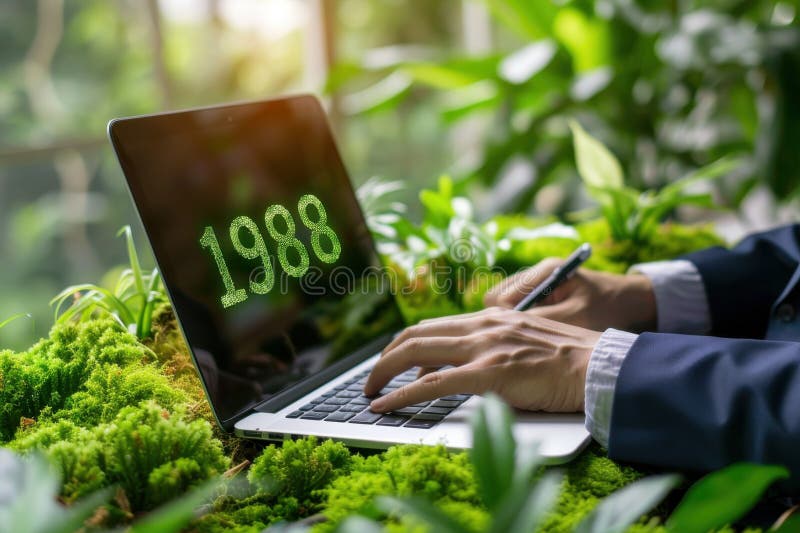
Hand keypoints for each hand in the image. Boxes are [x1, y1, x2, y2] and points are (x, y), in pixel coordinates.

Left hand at [364, 307, 601, 413]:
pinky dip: (402, 395)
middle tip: (371, 378)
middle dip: (385, 357)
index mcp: (492, 318)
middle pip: (416, 334)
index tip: (393, 362)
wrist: (600, 366)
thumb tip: (468, 364)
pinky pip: (434, 383)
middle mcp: (483, 326)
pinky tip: (385, 406)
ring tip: (369, 392)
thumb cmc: (571, 360)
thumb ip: (497, 346)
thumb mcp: (528, 341)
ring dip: (384, 373)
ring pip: (417, 352)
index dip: (407, 344)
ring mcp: (485, 347)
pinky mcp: (490, 372)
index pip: (435, 326)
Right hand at [484, 258, 656, 331]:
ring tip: (530, 342)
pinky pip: (519, 312)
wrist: (635, 303)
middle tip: (519, 342)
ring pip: (505, 308)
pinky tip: (538, 339)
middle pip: (497, 300)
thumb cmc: (609, 309)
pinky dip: (522, 326)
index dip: (502, 320)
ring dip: (512, 325)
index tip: (512, 340)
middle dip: (502, 322)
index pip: (501, 296)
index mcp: (544, 272)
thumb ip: (541, 321)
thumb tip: (505, 332)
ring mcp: (537, 286)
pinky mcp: (542, 298)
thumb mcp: (576, 317)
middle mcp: (536, 275)